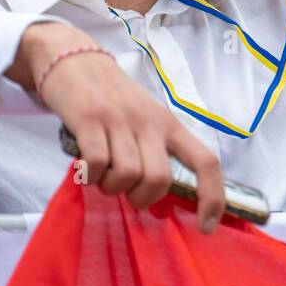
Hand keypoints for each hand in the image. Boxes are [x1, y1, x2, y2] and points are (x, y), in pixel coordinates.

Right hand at [5, 22, 225, 231]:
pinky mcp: (89, 119)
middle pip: (159, 179)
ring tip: (102, 176)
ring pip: (128, 175)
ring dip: (112, 188)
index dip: (212, 197)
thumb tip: (158, 197)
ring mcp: (120, 119)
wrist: (73, 59)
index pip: (206, 161)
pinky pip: (97, 163)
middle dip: (141, 199)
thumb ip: (154, 151)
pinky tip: (85, 168)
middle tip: (125, 191)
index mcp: (169, 124)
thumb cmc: (112, 98)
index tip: (205, 227)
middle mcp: (150, 121)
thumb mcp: (145, 118)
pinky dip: (90, 176)